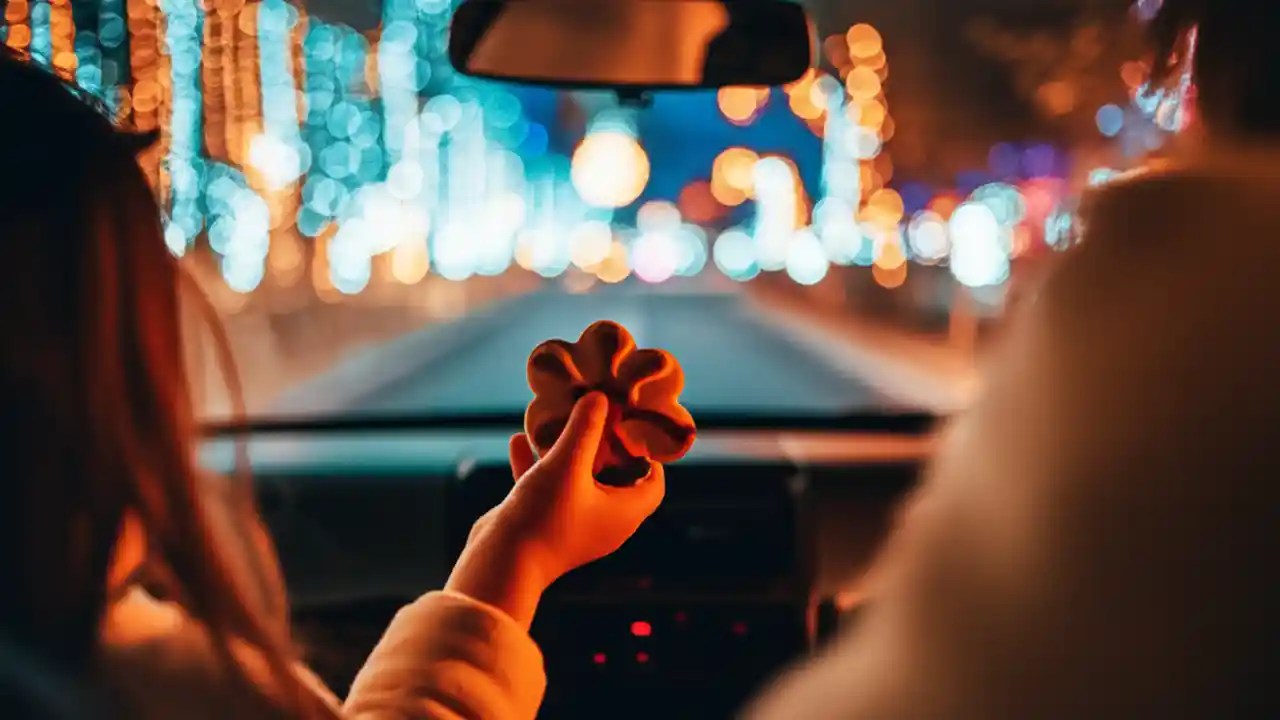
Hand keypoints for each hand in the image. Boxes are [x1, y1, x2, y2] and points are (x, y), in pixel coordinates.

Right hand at [446, 392, 665, 626]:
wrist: (501, 563)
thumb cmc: (544, 516)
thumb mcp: (567, 463)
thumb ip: (585, 428)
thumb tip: (600, 398)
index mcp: (623, 513)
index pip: (653, 484)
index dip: (650, 456)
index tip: (635, 428)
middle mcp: (604, 521)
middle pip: (616, 478)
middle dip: (607, 446)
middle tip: (600, 416)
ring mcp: (573, 524)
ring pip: (578, 481)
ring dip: (569, 453)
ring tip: (560, 422)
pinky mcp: (544, 525)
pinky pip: (547, 489)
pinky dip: (537, 466)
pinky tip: (519, 440)